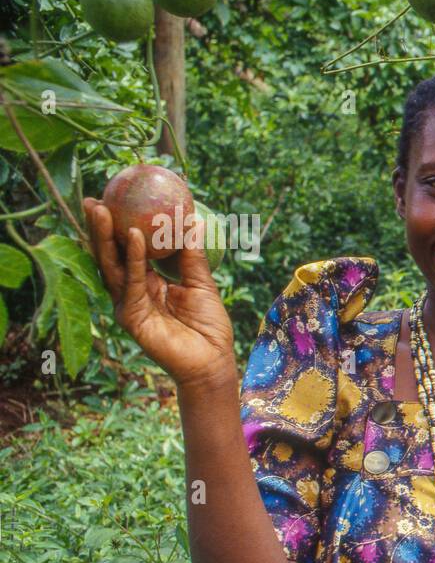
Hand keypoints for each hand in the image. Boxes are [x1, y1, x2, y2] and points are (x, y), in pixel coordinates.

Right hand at [83, 196, 237, 388]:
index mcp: (147, 283)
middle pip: (111, 256)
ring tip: (104, 211)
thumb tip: (193, 220)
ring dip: (108, 238)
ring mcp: (129, 305)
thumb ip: (192, 255)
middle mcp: (132, 292)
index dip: (116, 229)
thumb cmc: (208, 326)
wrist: (213, 361)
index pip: (126, 252)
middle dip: (100, 229)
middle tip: (94, 201)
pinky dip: (134, 259)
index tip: (110, 202)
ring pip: (113, 267)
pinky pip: (132, 283)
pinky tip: (134, 237)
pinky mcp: (133, 317)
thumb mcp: (202, 283)